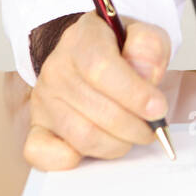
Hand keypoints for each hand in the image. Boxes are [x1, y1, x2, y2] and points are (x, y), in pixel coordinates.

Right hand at [23, 12, 169, 170]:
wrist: (90, 56)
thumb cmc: (119, 51)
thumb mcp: (142, 36)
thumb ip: (150, 46)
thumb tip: (146, 74)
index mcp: (82, 39)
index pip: (101, 68)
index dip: (134, 94)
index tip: (158, 109)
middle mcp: (56, 69)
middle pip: (98, 109)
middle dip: (135, 126)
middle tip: (153, 127)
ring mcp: (44, 100)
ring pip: (83, 136)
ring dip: (117, 143)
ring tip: (132, 134)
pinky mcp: (37, 127)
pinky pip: (43, 153)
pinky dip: (71, 159)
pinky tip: (96, 147)